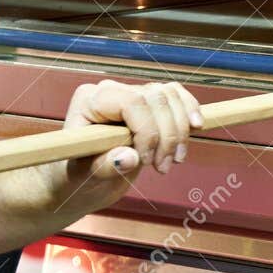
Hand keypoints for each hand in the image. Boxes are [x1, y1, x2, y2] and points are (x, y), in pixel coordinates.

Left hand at [63, 80, 203, 180]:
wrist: (83, 180)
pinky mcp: (150, 104)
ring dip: (180, 131)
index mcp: (90, 101)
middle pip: (156, 98)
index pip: (132, 101)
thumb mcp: (86, 176)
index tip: (147, 161)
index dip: (148, 130)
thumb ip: (104, 166)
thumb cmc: (77, 177)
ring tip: (172, 160)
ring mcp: (132, 95)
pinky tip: (195, 128)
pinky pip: (177, 96)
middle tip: (162, 168)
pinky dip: (190, 111)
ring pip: (171, 97)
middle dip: (167, 136)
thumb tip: (129, 157)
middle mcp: (111, 91)